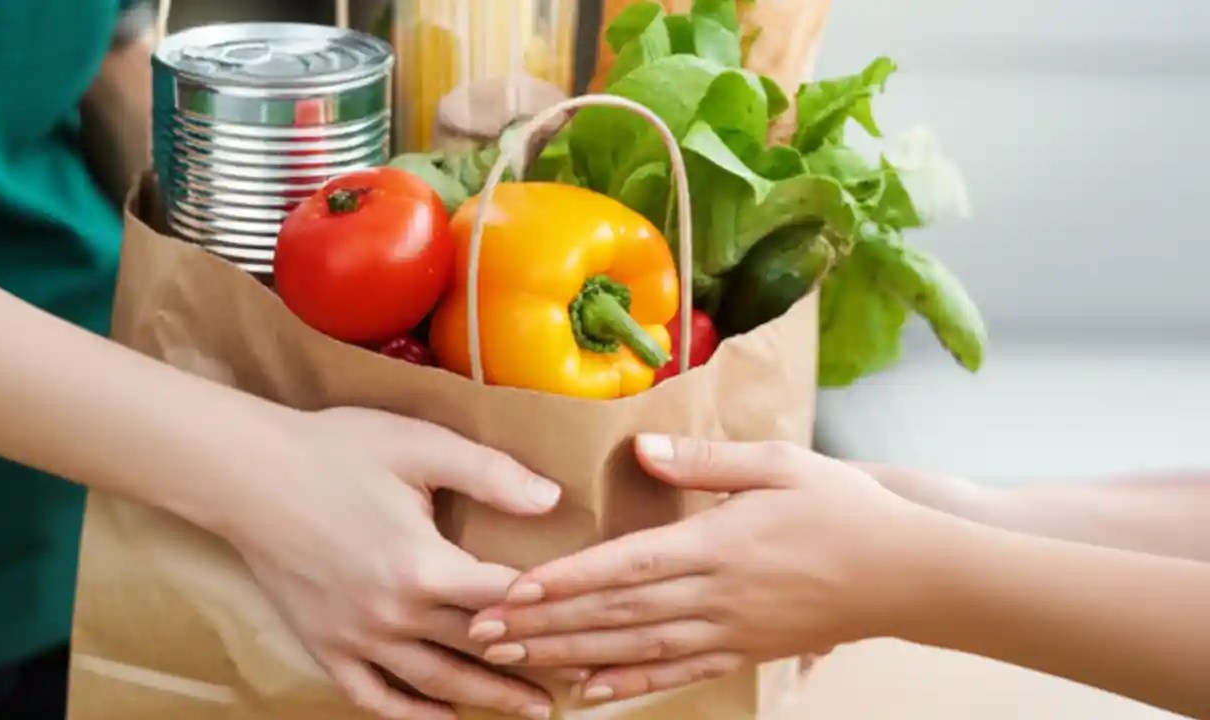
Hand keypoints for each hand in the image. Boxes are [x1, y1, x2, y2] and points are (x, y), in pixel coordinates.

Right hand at [226, 407, 565, 719]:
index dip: (549, 609)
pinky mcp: (324, 646)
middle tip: (575, 680)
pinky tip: (441, 717)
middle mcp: (393, 613)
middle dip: (531, 665)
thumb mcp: (420, 446)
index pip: (505, 598)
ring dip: (484, 699)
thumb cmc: (336, 450)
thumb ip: (490, 474)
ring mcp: (356, 637)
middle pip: (479, 650)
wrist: (246, 473)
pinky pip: (372, 697)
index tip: (587, 620)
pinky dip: (410, 714)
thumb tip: (552, 500)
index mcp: (423, 565)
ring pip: (433, 683)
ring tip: (527, 711)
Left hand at [467, 435, 934, 703]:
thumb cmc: (844, 508)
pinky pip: (675, 672)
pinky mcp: (741, 650)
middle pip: (614, 613)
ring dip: (569, 654)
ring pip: (633, 648)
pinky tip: (587, 691)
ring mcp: (727, 630)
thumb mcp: (779, 464)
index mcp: (717, 545)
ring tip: (515, 660)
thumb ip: (707, 459)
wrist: (906, 573)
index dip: (566, 580)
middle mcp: (714, 595)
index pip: (625, 565)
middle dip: (544, 624)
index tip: (512, 590)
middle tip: (483, 632)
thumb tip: (646, 449)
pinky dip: (628, 683)